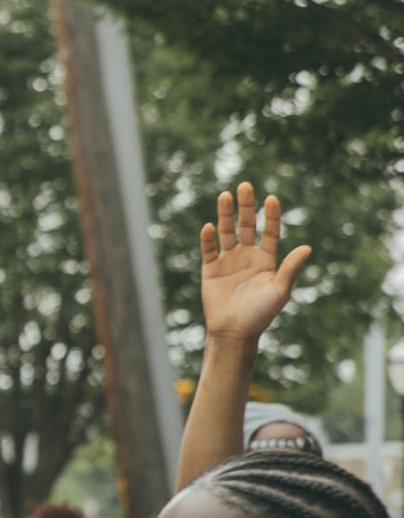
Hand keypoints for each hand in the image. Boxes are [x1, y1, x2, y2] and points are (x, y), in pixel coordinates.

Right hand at [200, 182, 310, 344]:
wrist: (235, 332)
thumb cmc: (262, 314)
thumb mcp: (280, 291)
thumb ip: (290, 268)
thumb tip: (308, 248)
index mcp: (266, 260)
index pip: (270, 232)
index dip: (271, 216)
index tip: (272, 198)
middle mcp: (247, 256)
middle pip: (247, 225)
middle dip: (246, 206)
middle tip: (245, 186)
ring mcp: (227, 260)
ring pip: (226, 232)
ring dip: (225, 214)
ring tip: (225, 195)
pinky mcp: (210, 268)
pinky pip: (209, 249)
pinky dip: (208, 238)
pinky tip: (209, 227)